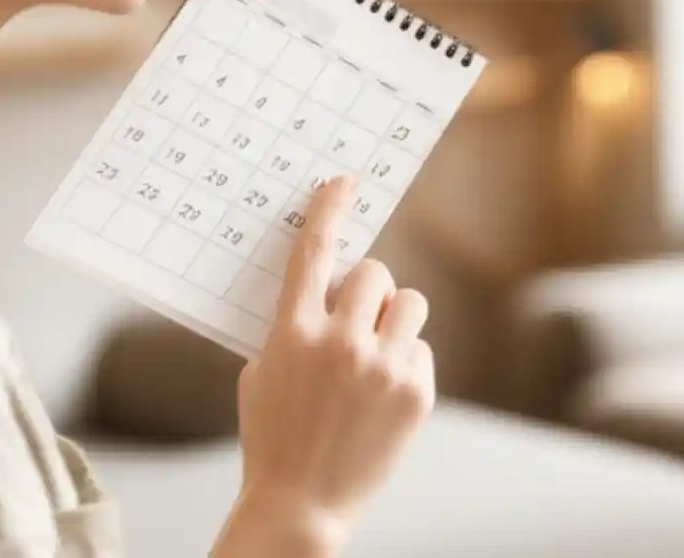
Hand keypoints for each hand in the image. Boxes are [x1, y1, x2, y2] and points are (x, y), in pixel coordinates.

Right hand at [212, 176, 435, 557]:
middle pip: (376, 271)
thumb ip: (293, 326)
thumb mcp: (263, 371)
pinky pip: (421, 349)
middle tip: (358, 313)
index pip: (315, 252)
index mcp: (294, 333)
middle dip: (368, 287)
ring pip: (411, 303)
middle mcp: (342, 343)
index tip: (344, 181)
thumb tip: (325, 289)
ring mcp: (383, 368)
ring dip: (394, 317)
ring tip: (375, 350)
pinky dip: (405, 361)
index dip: (330, 209)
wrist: (301, 502)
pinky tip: (382, 394)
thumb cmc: (273, 433)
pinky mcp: (415, 392)